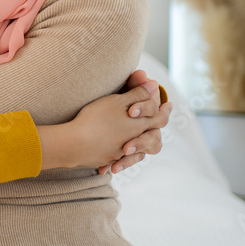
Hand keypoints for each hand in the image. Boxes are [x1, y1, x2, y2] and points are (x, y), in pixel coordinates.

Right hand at [38, 77, 166, 170]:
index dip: (165, 111)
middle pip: (153, 141)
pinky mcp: (107, 160)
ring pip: (136, 154)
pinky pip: (116, 160)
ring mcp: (120, 153)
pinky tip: (111, 159)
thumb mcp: (118, 101)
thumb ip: (138, 93)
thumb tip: (154, 85)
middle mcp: (134, 141)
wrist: (75, 143)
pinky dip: (117, 160)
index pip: (160, 118)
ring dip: (137, 150)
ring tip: (132, 148)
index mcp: (139, 125)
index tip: (169, 105)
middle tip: (151, 130)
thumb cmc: (96, 119)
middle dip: (154, 134)